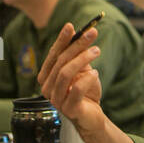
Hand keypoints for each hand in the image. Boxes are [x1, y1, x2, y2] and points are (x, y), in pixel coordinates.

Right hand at [37, 23, 105, 137]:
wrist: (92, 116)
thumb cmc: (85, 92)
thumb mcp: (82, 70)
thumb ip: (77, 54)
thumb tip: (79, 32)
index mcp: (47, 77)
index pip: (53, 55)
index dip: (62, 40)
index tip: (71, 26)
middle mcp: (47, 88)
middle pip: (60, 62)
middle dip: (76, 45)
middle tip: (92, 33)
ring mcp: (56, 100)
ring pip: (65, 74)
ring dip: (82, 59)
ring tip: (96, 51)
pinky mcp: (69, 110)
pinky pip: (76, 90)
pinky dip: (87, 79)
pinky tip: (95, 73)